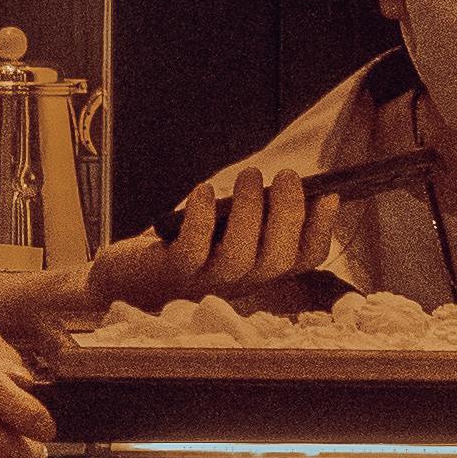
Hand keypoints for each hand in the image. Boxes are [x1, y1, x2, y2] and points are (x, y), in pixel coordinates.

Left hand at [147, 163, 314, 303]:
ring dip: (250, 212)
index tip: (328, 196)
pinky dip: (202, 218)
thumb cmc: (180, 244)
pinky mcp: (172, 273)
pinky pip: (192, 250)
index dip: (320, 231)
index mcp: (258, 271)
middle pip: (276, 260)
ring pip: (240, 257)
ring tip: (251, 175)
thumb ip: (252, 213)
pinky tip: (205, 190)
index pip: (301, 260)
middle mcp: (238, 283)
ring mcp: (205, 282)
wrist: (128, 277)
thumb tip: (280, 181)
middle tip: (288, 175)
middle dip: (288, 215)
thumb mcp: (223, 228)